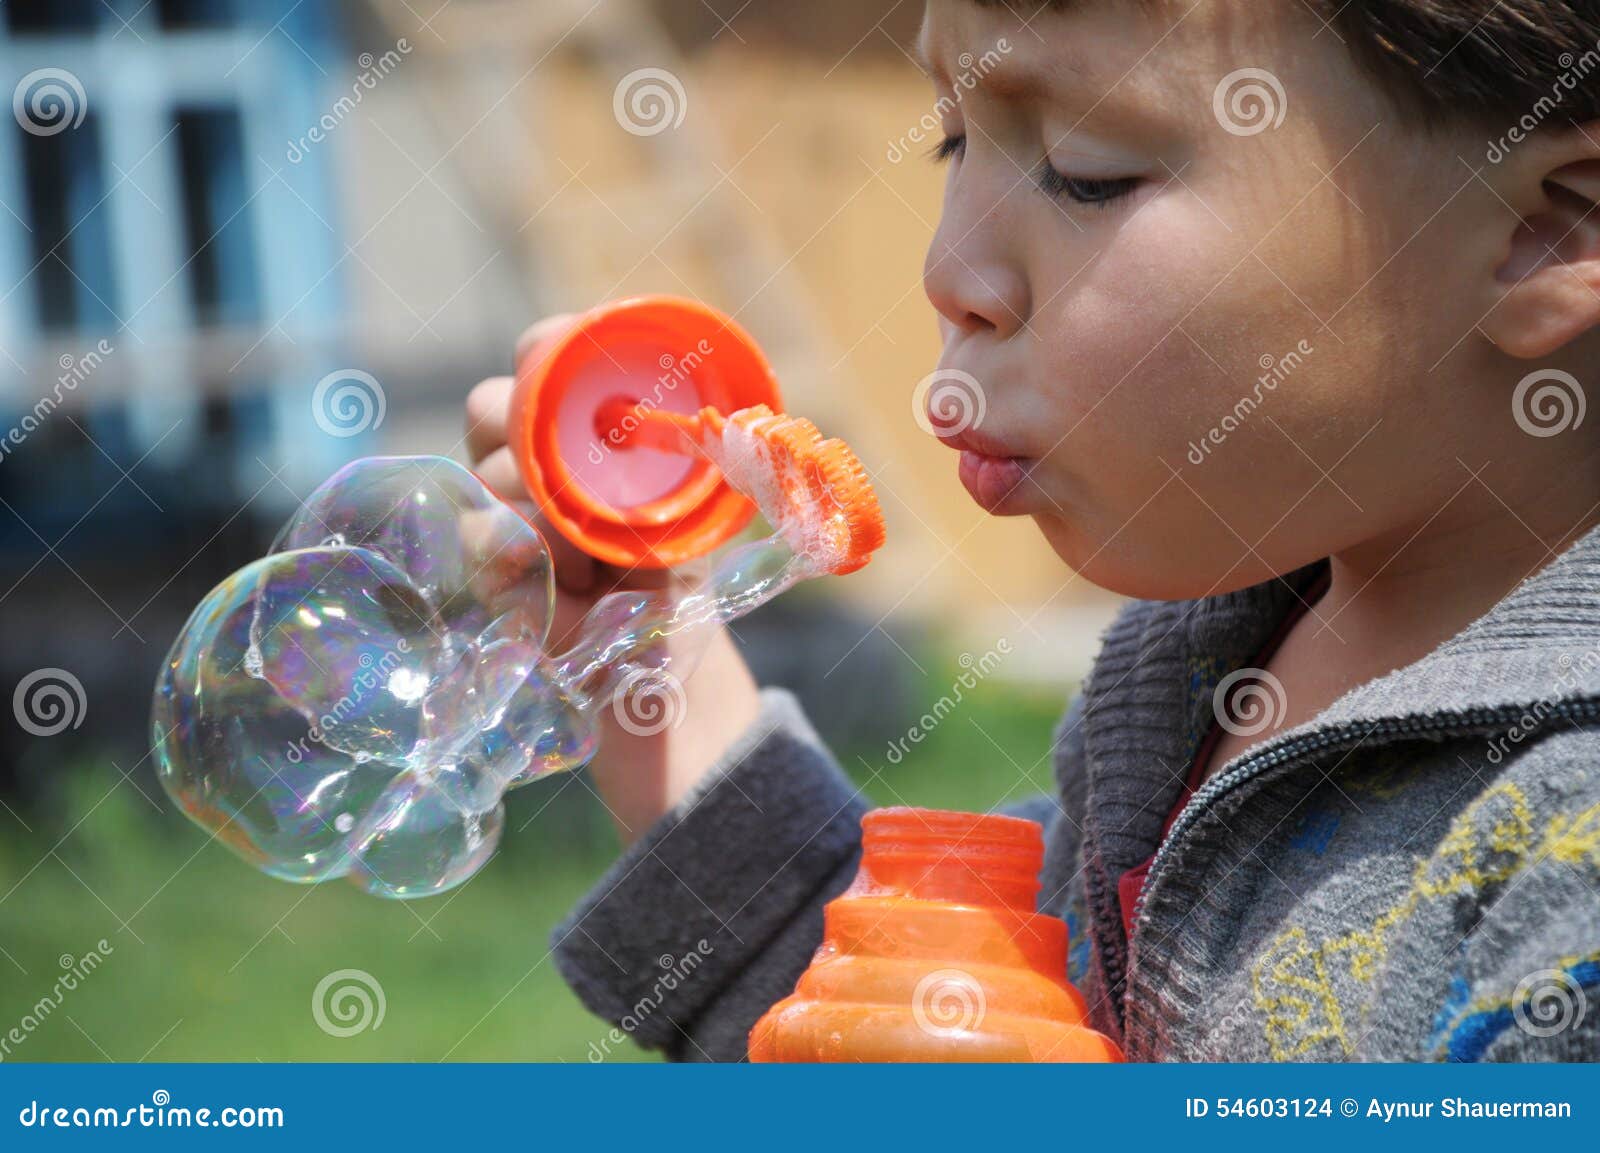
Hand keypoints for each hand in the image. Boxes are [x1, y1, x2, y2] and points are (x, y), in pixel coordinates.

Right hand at [464, 316, 761, 843]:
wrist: (662, 688)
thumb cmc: (680, 596)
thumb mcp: (688, 526)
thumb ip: (681, 474)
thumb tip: (708, 427)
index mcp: (589, 440)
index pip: (546, 362)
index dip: (546, 346)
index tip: (556, 349)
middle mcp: (537, 468)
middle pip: (491, 405)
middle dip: (522, 421)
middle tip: (566, 463)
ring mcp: (505, 518)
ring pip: (486, 472)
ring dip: (538, 502)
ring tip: (594, 559)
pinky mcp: (488, 575)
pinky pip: (481, 540)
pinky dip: (518, 555)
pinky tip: (563, 585)